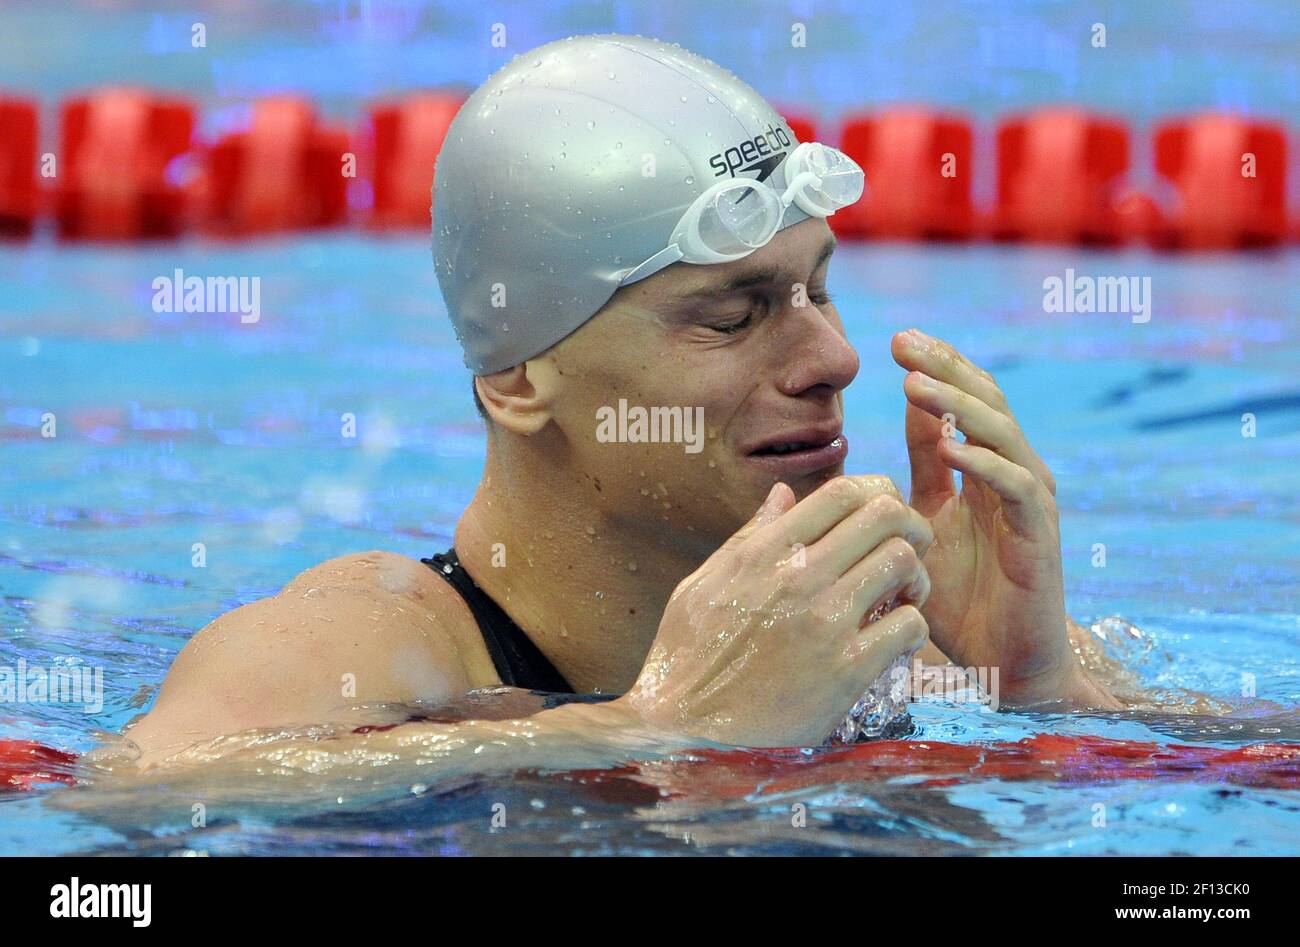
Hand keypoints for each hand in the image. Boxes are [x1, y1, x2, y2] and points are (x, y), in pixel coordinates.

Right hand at [621, 476, 932, 746]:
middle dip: (910, 527)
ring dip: (915, 577)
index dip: (878, 493)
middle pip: (885, 516)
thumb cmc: (687, 659)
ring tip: (901, 599)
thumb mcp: (703, 584)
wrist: (685, 732)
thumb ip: (747, 537)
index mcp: (763, 550)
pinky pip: (908, 626)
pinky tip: (894, 641)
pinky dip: (912, 628)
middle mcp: (797, 575)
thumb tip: (782, 494)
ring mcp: (824, 621)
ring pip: (902, 563)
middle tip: (908, 553)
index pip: (843, 491)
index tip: (884, 517)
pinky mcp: (845, 670)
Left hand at [891, 328, 1099, 705]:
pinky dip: (982, 462)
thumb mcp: (925, 525)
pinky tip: (947, 447)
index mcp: (983, 471)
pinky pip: (1014, 486)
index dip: (935, 368)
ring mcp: (1029, 502)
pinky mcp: (1039, 535)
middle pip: (985, 403)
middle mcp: (1012, 476)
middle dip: (945, 368)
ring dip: (957, 406)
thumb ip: (919, 472)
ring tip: (913, 384)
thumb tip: (900, 415)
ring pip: (1001, 434)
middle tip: (903, 342)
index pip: (963, 403)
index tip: (895, 341)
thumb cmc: (958, 602)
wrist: (1001, 667)